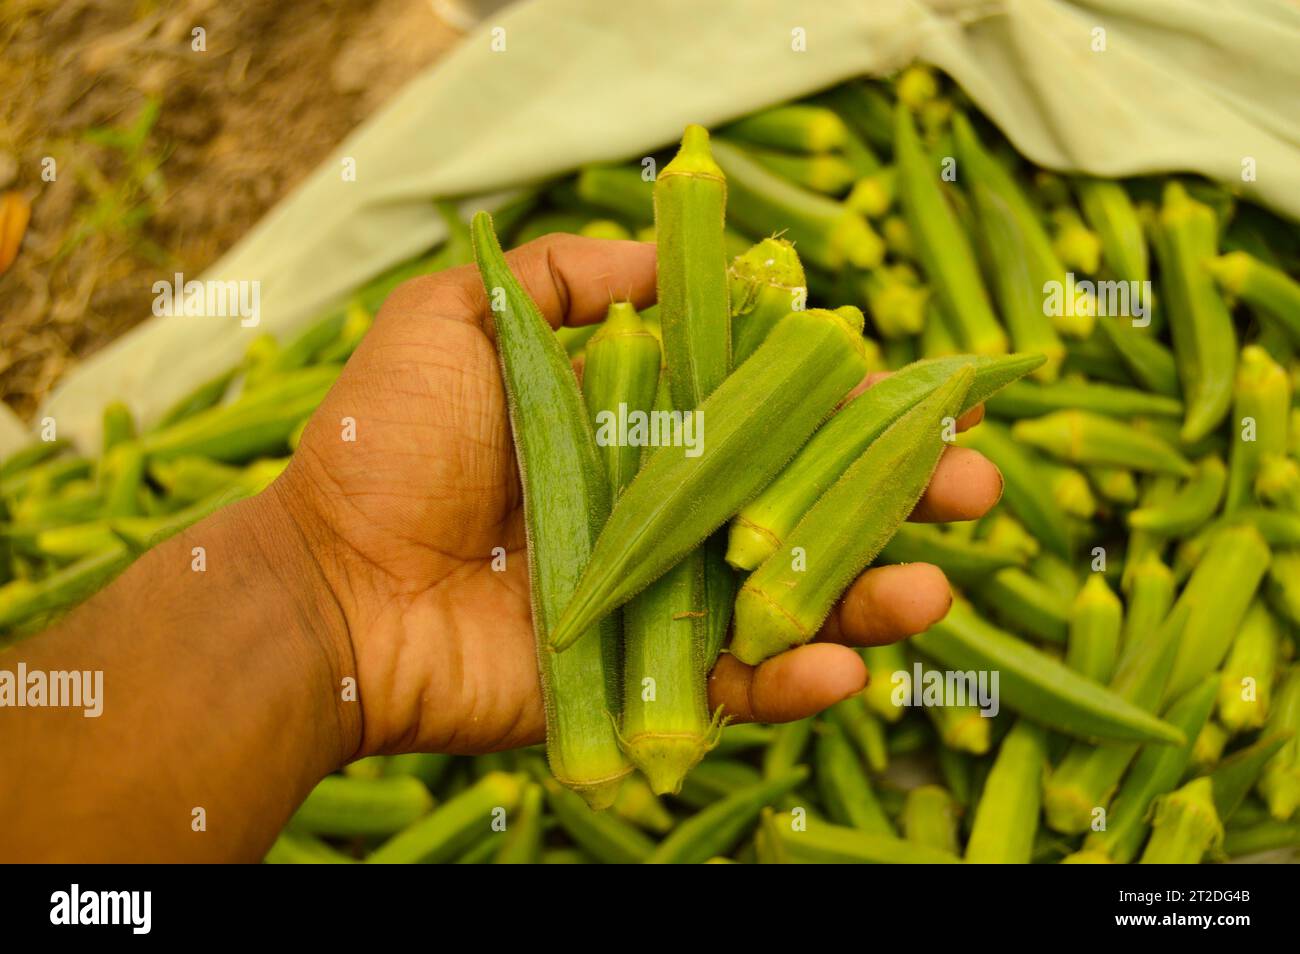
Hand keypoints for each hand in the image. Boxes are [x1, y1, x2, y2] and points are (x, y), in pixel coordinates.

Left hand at [278, 234, 1002, 759]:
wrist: (333, 585)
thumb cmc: (391, 448)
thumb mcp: (464, 321)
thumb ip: (566, 277)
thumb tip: (666, 245)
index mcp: (640, 431)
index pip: (770, 412)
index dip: (848, 402)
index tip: (923, 385)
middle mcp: (665, 516)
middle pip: (804, 504)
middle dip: (896, 495)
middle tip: (972, 484)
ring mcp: (661, 604)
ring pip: (792, 600)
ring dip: (877, 593)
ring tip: (938, 582)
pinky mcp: (644, 687)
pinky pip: (740, 691)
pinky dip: (802, 682)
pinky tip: (852, 662)